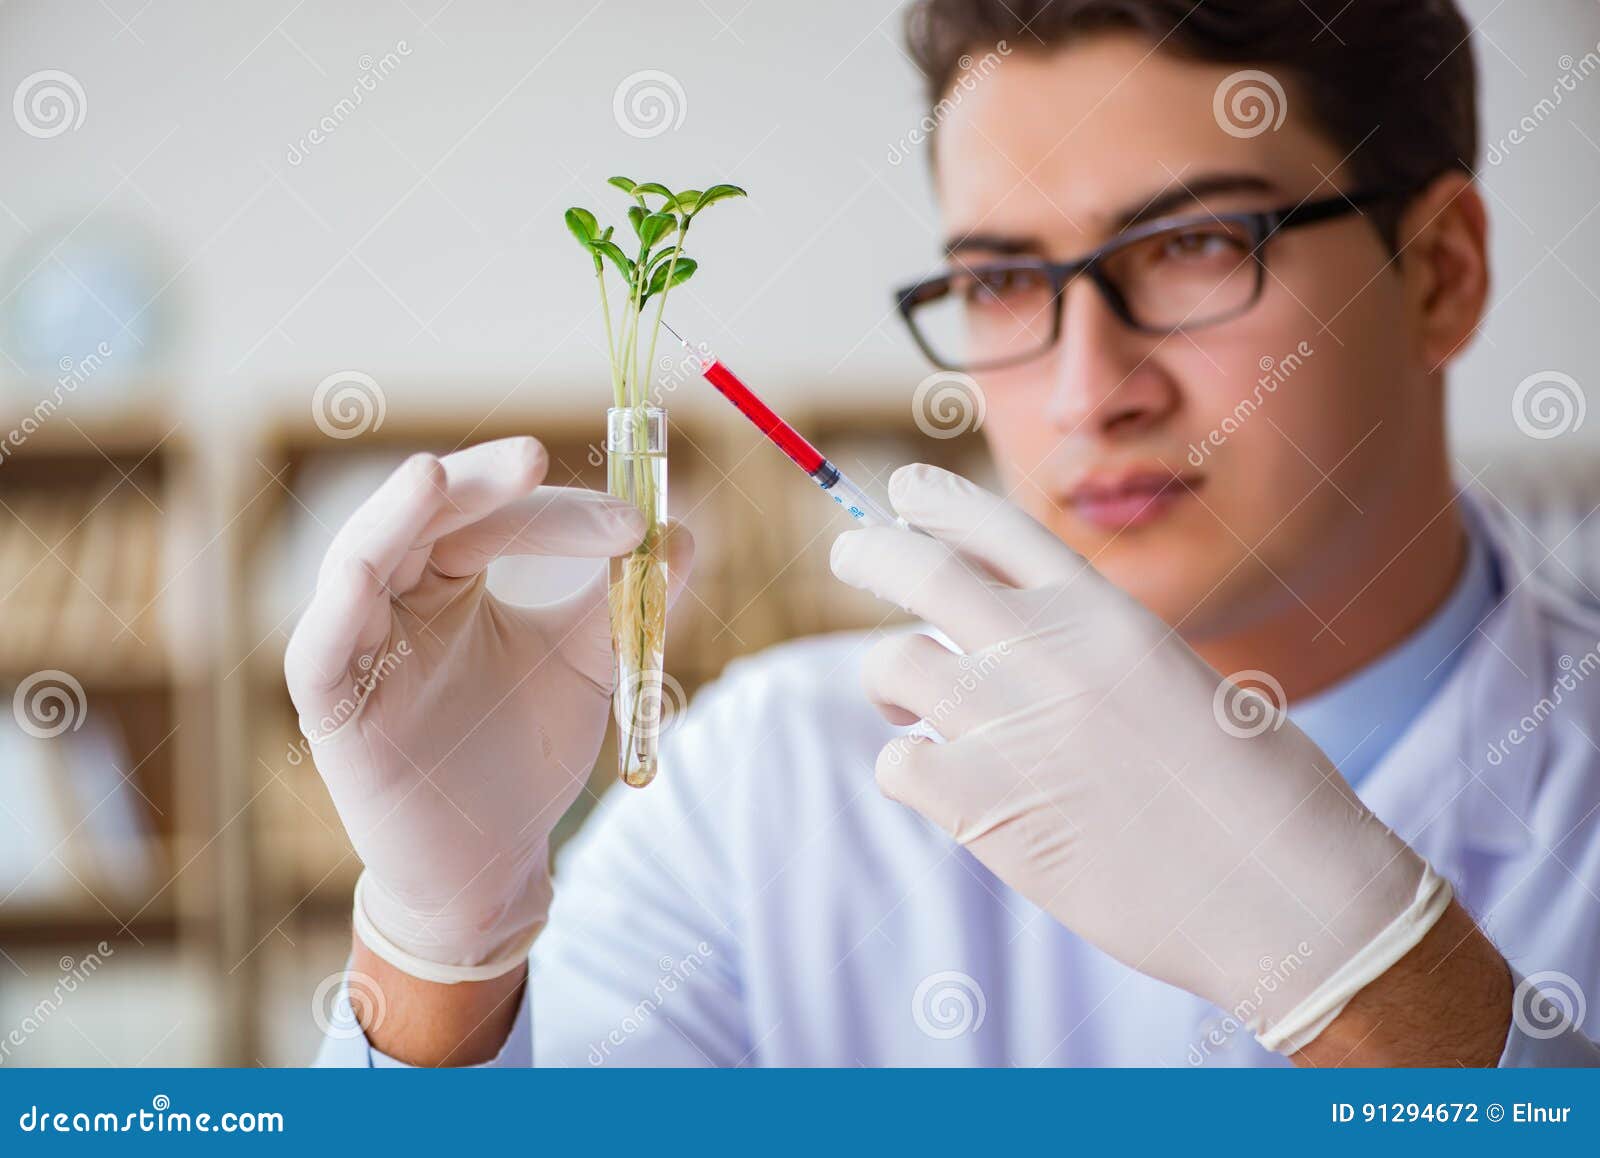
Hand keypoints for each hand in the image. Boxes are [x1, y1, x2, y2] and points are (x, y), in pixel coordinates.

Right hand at [285, 437, 692, 980]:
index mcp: (448, 578)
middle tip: (530, 457)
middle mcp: (396, 599)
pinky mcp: (329, 708)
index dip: (556, 510)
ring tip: (433, 475)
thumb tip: (685, 536)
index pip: (491, 516)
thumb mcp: (587, 666)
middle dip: (474, 484)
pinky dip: (341, 606)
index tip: (633, 521)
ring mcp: (356, 649)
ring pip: (360, 559)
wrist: (494, 860)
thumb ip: (626, 604)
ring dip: (393, 516)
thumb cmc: (525, 756)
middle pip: (422, 517)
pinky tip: (365, 572)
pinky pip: (322, 648)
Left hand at [830, 464, 1450, 1051]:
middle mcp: (1046, 648)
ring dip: (886, 677)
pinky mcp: (979, 803)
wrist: (1285, 893)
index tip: (904, 492)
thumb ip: (1096, 654)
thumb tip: (1015, 647)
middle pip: (917, 568)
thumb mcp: (1181, 681)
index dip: (937, 501)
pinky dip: (906, 767)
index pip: (996, 525)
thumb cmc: (1260, 795)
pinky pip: (898, 763)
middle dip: (870, 551)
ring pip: (892, 663)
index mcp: (1106, 612)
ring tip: (899, 701)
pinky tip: (939, 786)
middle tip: (851, 550)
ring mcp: (1006, 721)